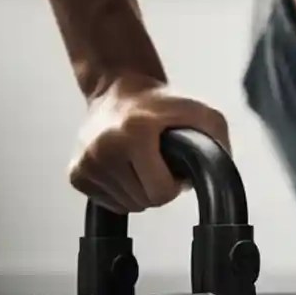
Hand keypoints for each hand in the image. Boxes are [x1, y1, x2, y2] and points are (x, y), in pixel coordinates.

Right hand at [68, 74, 232, 213]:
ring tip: (141, 161)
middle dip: (158, 186)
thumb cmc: (160, 103)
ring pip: (127, 205)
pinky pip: (110, 204)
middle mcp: (104, 148)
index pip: (161, 193)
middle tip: (158, 161)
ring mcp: (86, 163)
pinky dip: (122, 191)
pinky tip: (124, 166)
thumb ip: (217, 140)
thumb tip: (219, 175)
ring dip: (140, 189)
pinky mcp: (75, 174)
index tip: (174, 164)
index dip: (176, 184)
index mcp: (134, 133)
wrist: (118, 89)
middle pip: (145, 202)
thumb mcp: (198, 112)